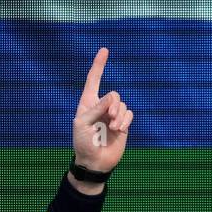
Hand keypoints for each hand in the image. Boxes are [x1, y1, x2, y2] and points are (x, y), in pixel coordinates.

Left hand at [72, 47, 131, 173]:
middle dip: (113, 104)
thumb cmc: (83, 143)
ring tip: (113, 127)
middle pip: (113, 94)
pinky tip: (119, 130)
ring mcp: (112, 116)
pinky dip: (125, 120)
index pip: (94, 80)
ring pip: (122, 104)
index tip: (104, 50)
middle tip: (109, 117)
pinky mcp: (123, 124)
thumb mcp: (83, 124)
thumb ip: (96, 108)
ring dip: (119, 115)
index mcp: (87, 103)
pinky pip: (129, 114)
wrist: (94, 162)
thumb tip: (112, 97)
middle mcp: (101, 107)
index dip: (99, 65)